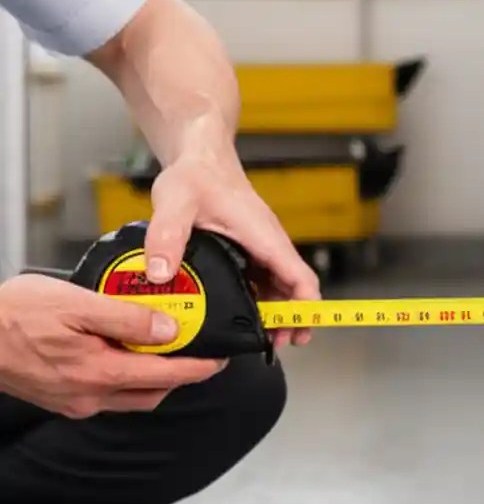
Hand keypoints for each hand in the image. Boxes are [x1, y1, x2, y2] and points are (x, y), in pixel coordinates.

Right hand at [0, 274, 225, 417]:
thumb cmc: (12, 315)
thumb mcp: (75, 303)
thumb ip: (126, 318)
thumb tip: (168, 329)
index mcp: (98, 373)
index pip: (166, 376)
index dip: (199, 368)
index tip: (220, 360)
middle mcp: (89, 396)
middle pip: (152, 393)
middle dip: (180, 376)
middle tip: (197, 352)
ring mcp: (73, 402)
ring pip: (130, 397)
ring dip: (152, 379)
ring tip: (162, 349)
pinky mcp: (59, 399)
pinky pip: (106, 394)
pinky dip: (125, 378)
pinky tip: (122, 355)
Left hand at [143, 144, 320, 348]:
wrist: (201, 158)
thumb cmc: (196, 176)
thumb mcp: (175, 204)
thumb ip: (166, 238)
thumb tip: (160, 275)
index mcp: (262, 235)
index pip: (298, 275)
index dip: (304, 305)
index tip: (299, 329)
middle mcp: (268, 243)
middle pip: (294, 287)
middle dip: (293, 318)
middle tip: (279, 345)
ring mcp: (260, 248)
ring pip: (280, 287)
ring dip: (277, 312)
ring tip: (261, 339)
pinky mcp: (249, 251)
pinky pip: (262, 280)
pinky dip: (260, 301)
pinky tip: (242, 315)